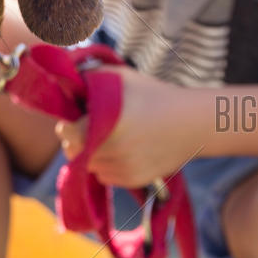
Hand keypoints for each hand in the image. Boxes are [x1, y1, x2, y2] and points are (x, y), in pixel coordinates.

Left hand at [54, 66, 203, 187]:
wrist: (191, 123)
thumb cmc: (152, 94)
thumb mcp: (121, 77)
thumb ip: (89, 77)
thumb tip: (65, 84)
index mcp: (107, 122)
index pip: (67, 133)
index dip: (67, 125)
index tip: (75, 119)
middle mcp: (114, 148)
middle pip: (73, 152)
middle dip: (76, 141)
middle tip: (90, 129)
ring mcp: (124, 167)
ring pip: (89, 166)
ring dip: (91, 154)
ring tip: (110, 138)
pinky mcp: (133, 180)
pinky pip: (105, 176)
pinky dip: (107, 165)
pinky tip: (122, 150)